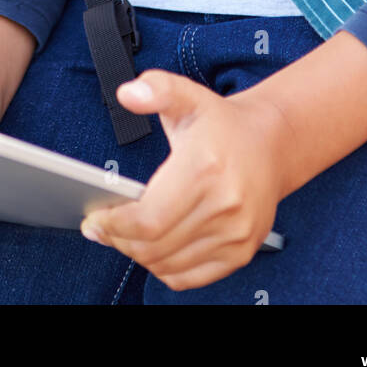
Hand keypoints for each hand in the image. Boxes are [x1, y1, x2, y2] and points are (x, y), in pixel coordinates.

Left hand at [80, 70, 289, 291]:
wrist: (271, 143)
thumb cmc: (222, 124)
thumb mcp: (188, 95)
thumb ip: (156, 89)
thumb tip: (128, 93)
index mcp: (204, 168)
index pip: (148, 219)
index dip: (113, 225)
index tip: (95, 219)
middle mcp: (224, 205)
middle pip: (153, 247)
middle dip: (119, 240)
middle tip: (104, 228)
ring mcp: (236, 233)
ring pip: (168, 266)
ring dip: (138, 255)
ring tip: (126, 235)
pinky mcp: (242, 251)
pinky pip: (189, 278)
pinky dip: (164, 269)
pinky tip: (154, 248)